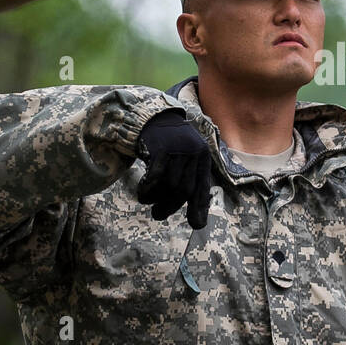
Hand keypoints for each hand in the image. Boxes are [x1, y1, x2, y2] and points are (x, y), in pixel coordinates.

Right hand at [134, 110, 213, 228]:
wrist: (156, 118)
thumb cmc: (172, 147)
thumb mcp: (187, 161)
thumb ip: (191, 184)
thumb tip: (199, 222)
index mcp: (202, 158)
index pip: (203, 187)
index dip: (200, 208)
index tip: (197, 225)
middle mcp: (194, 153)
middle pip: (184, 189)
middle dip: (170, 206)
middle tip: (158, 215)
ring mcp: (178, 149)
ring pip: (169, 184)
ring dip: (156, 198)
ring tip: (147, 200)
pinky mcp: (161, 148)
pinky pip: (155, 176)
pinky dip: (148, 188)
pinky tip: (143, 191)